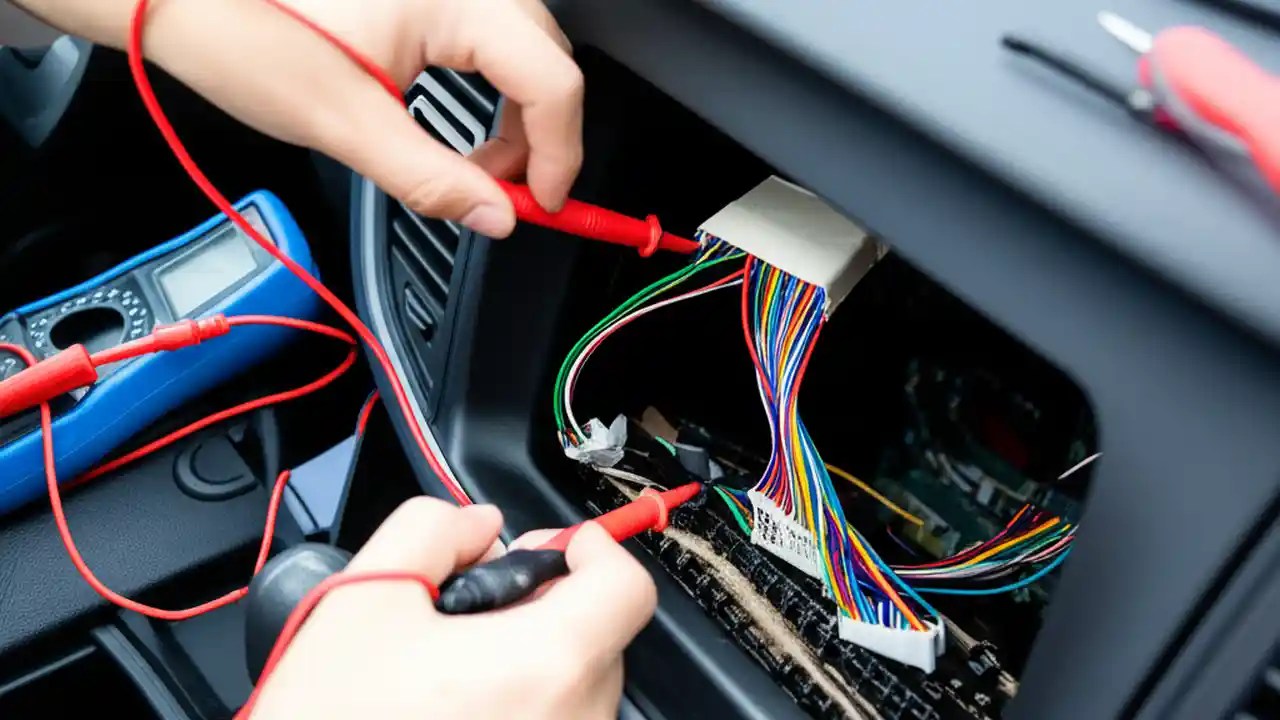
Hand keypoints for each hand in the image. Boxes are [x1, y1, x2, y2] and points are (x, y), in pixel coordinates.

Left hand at [16, 0, 582, 237]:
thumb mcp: (348, 126)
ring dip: (514, 116)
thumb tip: (498, 218)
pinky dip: (488, 90)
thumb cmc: (248, 36)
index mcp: (455, 0)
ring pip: (523, 51)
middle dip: (537, 138)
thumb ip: (433, 179)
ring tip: (474, 167)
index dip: (560, 152)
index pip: (553, 79)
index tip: (545, 204)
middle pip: (548, 63)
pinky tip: (460, 123)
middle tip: (503, 193)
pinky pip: (489, 39)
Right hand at [246, 497, 657, 718]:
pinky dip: (522, 704)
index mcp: (545, 664)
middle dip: (544, 602)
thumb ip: (433, 528)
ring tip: (448, 669)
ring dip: (530, 658)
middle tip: (474, 606)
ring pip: (574, 684)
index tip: (555, 544)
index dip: (591, 547)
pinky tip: (454, 709)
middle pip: (599, 633)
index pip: (625, 586)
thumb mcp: (364, 596)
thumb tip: (476, 524)